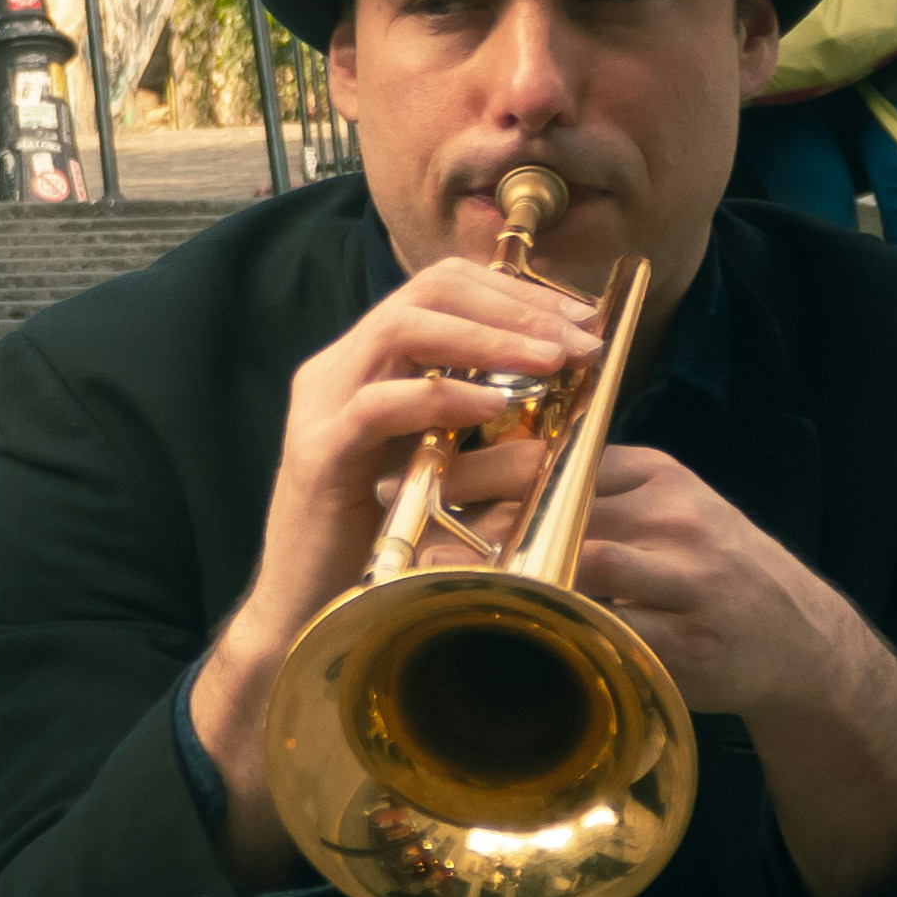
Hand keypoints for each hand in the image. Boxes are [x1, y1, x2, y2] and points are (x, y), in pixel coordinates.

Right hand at [188, 250, 603, 868]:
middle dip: (516, 306)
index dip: (518, 292)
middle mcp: (337, 368)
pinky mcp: (318, 453)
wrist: (311, 608)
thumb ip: (489, 433)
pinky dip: (444, 398)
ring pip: (404, 328)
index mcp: (367, 361)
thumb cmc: (379, 542)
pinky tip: (496, 405)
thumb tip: (563, 407)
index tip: (585, 319)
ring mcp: (322, 406)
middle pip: (428, 290)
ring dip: (491, 338)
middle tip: (583, 337)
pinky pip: (382, 404)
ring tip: (554, 361)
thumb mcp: (448, 471)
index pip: (444, 287)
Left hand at [424, 441, 856, 722]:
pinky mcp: (687, 636)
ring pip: (581, 560)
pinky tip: (506, 631)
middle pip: (558, 505)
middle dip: (477, 520)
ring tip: (438, 583)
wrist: (800, 639)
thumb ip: (593, 494)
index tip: (418, 477)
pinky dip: (557, 628)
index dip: (482, 470)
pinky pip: (610, 627)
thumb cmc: (710, 571)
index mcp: (654, 475)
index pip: (556, 459)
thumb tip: (488, 477)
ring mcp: (684, 574)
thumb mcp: (663, 511)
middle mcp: (671, 514)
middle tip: (409, 534)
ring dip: (505, 573)